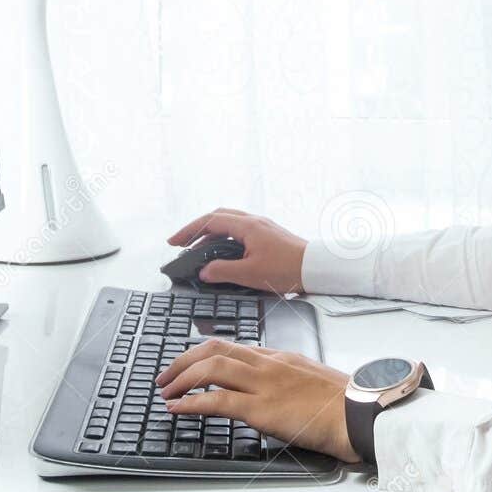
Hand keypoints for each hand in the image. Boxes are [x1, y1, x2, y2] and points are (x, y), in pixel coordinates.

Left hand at [156, 340, 358, 463]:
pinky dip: (191, 403)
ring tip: (166, 391)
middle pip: (215, 350)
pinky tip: (178, 409)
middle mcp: (270, 364)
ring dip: (181, 379)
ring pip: (211, 368)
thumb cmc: (347, 402)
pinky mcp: (263, 408)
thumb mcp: (314, 381)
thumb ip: (290, 380)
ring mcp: (265, 384)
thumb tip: (275, 391)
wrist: (363, 413)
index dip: (203, 353)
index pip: (234, 346)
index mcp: (281, 357)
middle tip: (167, 375)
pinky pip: (217, 400)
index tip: (188, 363)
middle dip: (183, 360)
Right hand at [167, 209, 306, 294]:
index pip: (210, 221)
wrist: (317, 268)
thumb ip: (223, 271)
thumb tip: (204, 271)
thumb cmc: (288, 269)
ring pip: (230, 223)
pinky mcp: (269, 235)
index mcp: (247, 226)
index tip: (174, 241)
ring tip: (198, 250)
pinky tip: (223, 252)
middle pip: (218, 217)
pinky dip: (225, 238)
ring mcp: (263, 226)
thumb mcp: (250, 274)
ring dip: (211, 234)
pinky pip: (240, 231)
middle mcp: (255, 221)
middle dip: (197, 229)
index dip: (189, 230)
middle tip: (182, 242)